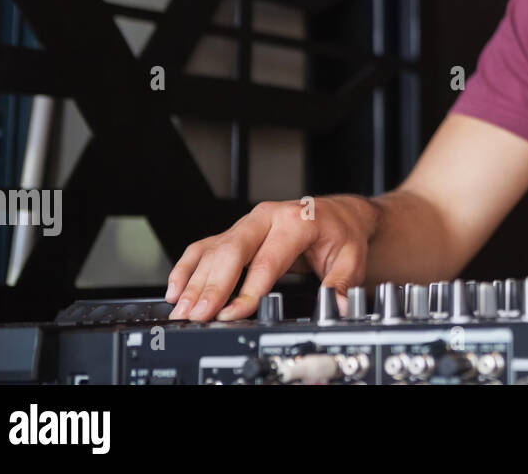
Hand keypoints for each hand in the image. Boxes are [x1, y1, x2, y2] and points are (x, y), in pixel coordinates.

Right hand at [165, 194, 380, 322]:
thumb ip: (341, 284)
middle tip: (198, 314)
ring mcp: (248, 223)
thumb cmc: (340, 231)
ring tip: (181, 310)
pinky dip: (187, 267)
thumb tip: (339, 306)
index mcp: (296, 221)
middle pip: (232, 251)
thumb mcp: (351, 257)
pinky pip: (205, 247)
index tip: (234, 313)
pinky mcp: (236, 232)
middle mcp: (267, 217)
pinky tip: (176, 289)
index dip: (248, 290)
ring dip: (194, 281)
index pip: (267, 260)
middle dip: (211, 285)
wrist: (336, 213)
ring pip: (214, 250)